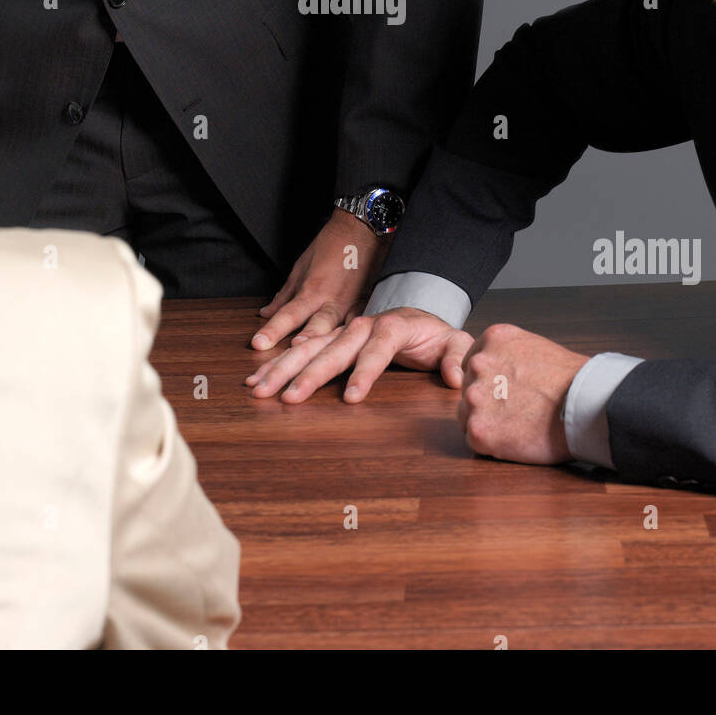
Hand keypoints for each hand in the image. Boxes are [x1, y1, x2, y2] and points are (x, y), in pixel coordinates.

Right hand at [246, 307, 473, 402]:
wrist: (420, 316)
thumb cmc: (435, 336)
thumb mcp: (454, 343)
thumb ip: (457, 357)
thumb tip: (456, 378)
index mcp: (393, 326)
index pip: (378, 349)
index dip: (364, 372)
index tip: (351, 398)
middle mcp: (362, 326)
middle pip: (334, 349)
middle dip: (310, 374)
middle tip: (288, 398)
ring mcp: (344, 332)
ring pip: (310, 349)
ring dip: (284, 369)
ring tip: (259, 389)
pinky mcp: (332, 340)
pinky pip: (303, 351)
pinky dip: (280, 365)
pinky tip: (258, 380)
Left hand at [251, 208, 388, 350]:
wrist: (363, 230)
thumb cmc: (330, 245)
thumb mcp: (301, 266)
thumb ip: (284, 295)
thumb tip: (266, 314)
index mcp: (313, 289)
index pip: (289, 314)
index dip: (273, 330)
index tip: (258, 344)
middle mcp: (332, 301)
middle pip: (314, 330)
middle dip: (300, 349)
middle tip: (287, 364)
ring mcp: (352, 306)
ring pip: (339, 334)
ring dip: (327, 351)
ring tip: (316, 369)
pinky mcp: (367, 307)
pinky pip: (360, 329)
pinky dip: (356, 344)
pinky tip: (352, 359)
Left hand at [457, 324, 590, 464]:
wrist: (586, 405)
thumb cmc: (570, 380)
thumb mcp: (534, 346)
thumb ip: (507, 354)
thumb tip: (496, 369)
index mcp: (492, 339)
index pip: (473, 364)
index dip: (491, 383)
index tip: (509, 392)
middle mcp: (478, 364)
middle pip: (469, 389)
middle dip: (488, 402)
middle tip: (517, 411)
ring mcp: (475, 396)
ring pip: (468, 415)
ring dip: (488, 423)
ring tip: (519, 425)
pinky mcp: (479, 429)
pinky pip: (475, 440)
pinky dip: (493, 444)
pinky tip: (516, 438)